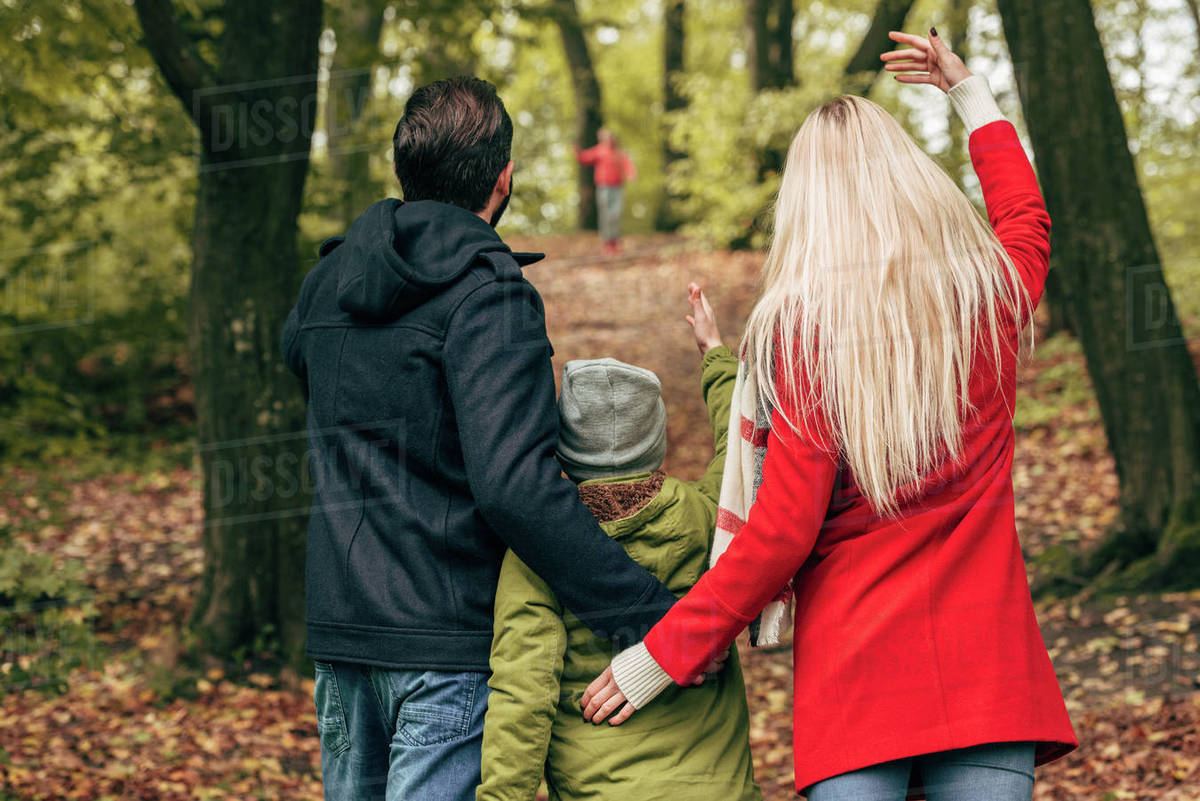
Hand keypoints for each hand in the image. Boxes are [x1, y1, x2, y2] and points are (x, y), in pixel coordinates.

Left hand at [579, 650, 729, 725]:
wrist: (658, 658)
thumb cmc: (640, 658)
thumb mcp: (620, 662)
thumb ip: (611, 673)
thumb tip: (603, 683)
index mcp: (609, 672)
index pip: (591, 689)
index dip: (584, 699)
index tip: (582, 705)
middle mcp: (615, 683)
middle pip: (596, 700)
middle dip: (588, 711)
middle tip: (586, 717)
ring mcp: (625, 692)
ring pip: (606, 708)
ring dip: (598, 716)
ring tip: (595, 721)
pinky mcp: (637, 699)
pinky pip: (624, 713)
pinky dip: (616, 719)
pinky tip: (611, 723)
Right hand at [686, 282, 722, 355]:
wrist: (711, 350)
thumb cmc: (706, 334)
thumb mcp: (701, 316)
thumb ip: (698, 303)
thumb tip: (697, 288)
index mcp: (707, 311)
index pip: (701, 297)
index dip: (696, 290)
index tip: (691, 284)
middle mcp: (707, 316)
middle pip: (701, 302)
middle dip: (695, 295)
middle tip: (690, 287)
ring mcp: (704, 323)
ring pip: (698, 311)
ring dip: (694, 304)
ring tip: (689, 300)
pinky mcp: (701, 331)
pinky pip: (695, 321)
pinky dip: (691, 317)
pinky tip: (688, 318)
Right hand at [880, 28, 970, 92]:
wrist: (964, 89)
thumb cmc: (958, 72)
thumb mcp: (946, 58)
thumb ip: (937, 44)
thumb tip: (931, 30)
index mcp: (935, 50)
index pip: (915, 42)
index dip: (902, 38)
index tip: (890, 35)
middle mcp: (933, 57)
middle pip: (911, 55)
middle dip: (896, 56)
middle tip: (882, 57)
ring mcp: (932, 68)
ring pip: (912, 66)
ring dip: (900, 67)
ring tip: (886, 68)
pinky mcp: (933, 79)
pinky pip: (918, 77)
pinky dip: (908, 78)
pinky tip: (898, 78)